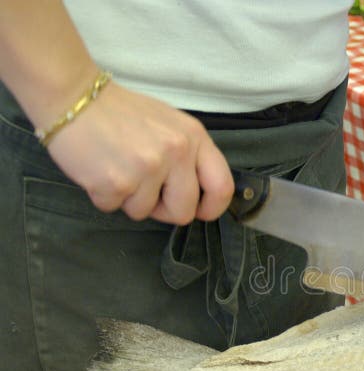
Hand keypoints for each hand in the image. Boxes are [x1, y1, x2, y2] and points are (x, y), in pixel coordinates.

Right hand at [46, 81, 233, 224]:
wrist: (72, 96)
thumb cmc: (120, 113)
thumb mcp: (169, 125)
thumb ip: (189, 157)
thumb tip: (198, 197)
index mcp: (194, 137)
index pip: (222, 187)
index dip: (211, 208)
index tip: (198, 211)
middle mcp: (177, 152)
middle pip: (184, 211)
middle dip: (163, 210)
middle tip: (145, 191)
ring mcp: (148, 168)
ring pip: (144, 212)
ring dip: (128, 198)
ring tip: (117, 167)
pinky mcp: (117, 182)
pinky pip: (114, 208)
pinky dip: (103, 195)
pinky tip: (98, 168)